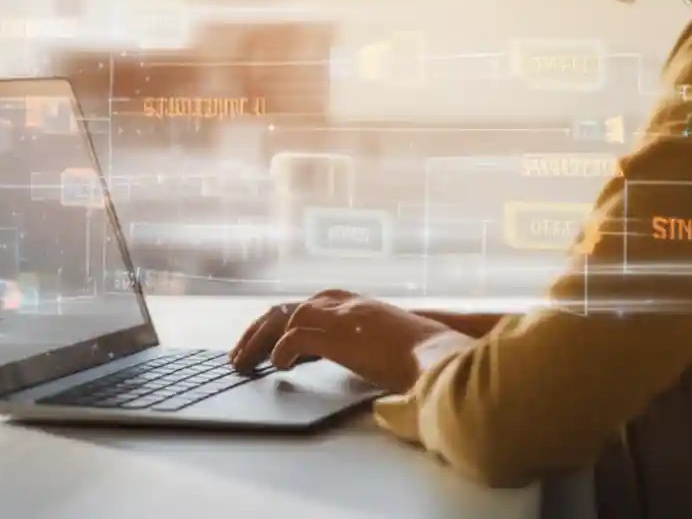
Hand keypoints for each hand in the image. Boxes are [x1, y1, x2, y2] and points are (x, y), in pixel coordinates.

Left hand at [229, 289, 460, 392]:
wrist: (450, 357)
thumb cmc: (433, 359)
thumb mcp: (397, 350)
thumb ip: (376, 354)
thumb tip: (375, 387)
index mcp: (362, 307)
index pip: (311, 304)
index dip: (285, 321)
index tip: (268, 341)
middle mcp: (349, 305)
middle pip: (289, 307)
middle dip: (260, 329)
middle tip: (241, 353)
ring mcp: (344, 316)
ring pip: (284, 318)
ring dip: (258, 340)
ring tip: (243, 364)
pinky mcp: (342, 335)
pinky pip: (297, 338)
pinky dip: (281, 350)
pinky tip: (276, 367)